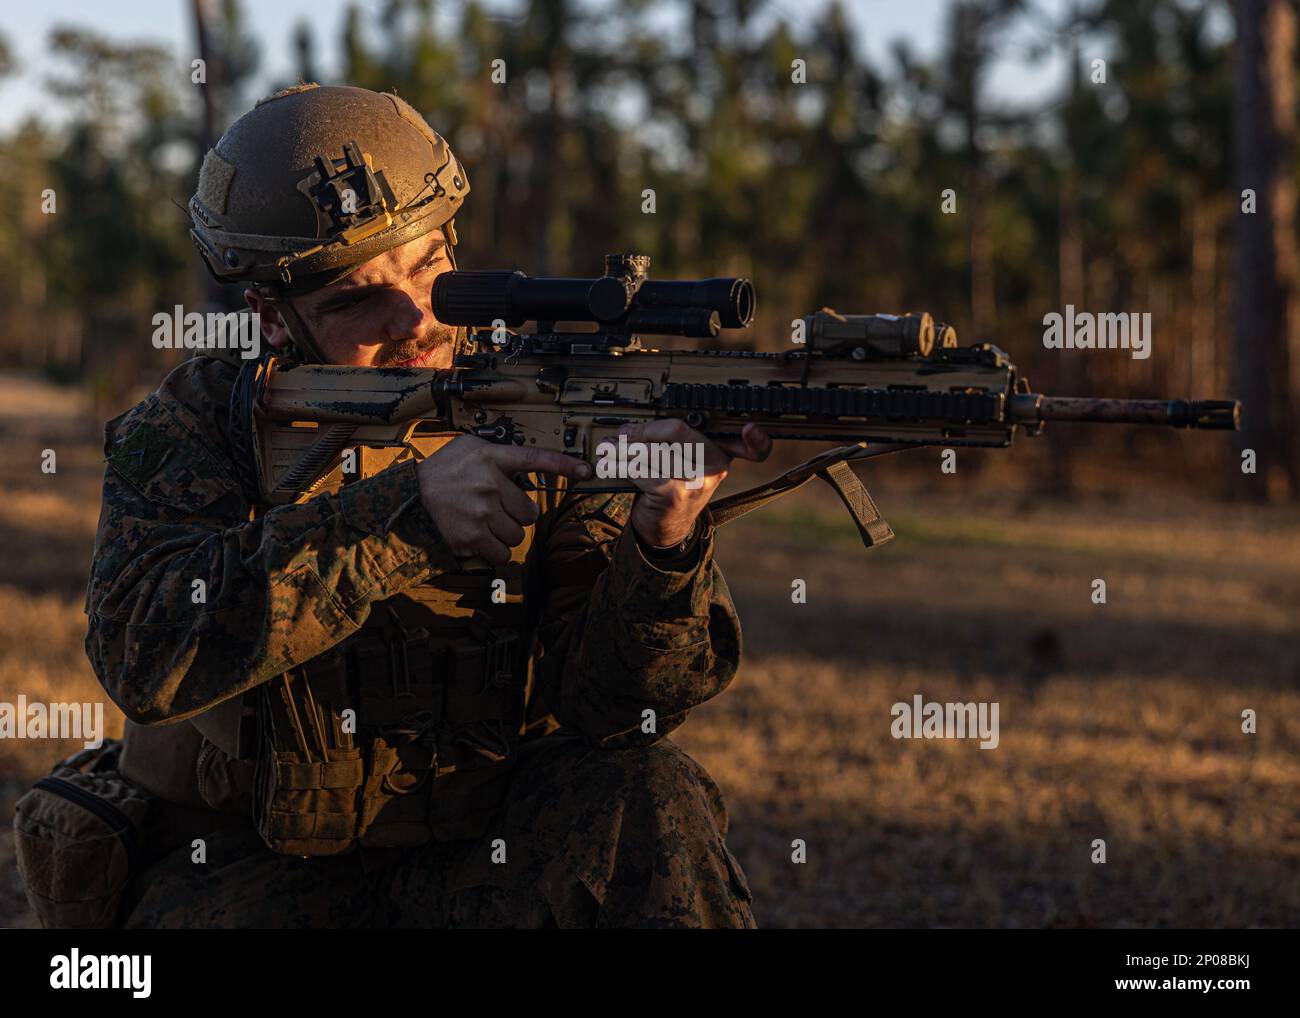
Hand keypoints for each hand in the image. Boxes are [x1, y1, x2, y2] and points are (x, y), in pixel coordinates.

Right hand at [416, 437, 591, 564]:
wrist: (409, 497)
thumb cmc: (443, 471)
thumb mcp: (470, 448)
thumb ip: (500, 454)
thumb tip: (528, 465)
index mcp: (492, 458)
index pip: (536, 459)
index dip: (565, 464)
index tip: (588, 470)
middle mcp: (490, 484)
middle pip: (531, 512)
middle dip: (517, 515)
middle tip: (496, 509)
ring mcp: (481, 513)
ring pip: (518, 535)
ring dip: (506, 533)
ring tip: (484, 523)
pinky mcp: (472, 537)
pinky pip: (502, 553)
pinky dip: (495, 551)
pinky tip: (479, 538)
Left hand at [605, 420, 771, 547]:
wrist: (667, 529)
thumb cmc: (676, 488)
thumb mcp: (687, 461)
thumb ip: (674, 439)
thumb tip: (634, 426)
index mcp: (723, 454)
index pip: (752, 446)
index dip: (757, 439)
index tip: (750, 430)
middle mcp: (715, 468)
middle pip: (679, 430)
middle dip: (645, 430)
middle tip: (626, 433)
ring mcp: (695, 483)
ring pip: (653, 449)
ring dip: (624, 447)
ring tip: (610, 448)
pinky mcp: (672, 494)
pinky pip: (641, 468)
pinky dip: (622, 464)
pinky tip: (613, 464)